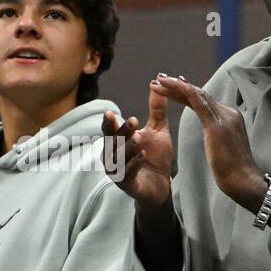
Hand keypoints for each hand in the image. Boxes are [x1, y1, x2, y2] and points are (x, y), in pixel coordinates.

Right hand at [104, 81, 174, 211]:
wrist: (161, 186)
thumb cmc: (155, 157)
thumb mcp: (157, 130)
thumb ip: (156, 109)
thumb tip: (157, 83)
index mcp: (116, 142)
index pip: (110, 130)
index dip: (110, 122)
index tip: (112, 112)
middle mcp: (112, 156)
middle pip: (112, 141)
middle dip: (120, 132)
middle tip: (133, 121)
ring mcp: (117, 171)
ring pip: (118, 157)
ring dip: (128, 148)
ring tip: (138, 139)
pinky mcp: (127, 184)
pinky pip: (127, 173)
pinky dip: (134, 164)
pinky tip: (143, 155)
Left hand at [154, 75, 267, 213]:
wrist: (243, 180)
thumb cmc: (233, 170)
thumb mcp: (225, 147)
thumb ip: (219, 135)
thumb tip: (214, 135)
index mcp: (230, 117)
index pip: (204, 100)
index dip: (185, 92)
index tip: (170, 87)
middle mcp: (228, 112)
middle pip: (199, 94)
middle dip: (177, 85)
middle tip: (159, 78)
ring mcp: (224, 117)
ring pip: (196, 95)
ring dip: (175, 86)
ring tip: (157, 81)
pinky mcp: (216, 126)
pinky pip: (196, 102)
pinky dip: (181, 92)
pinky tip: (168, 87)